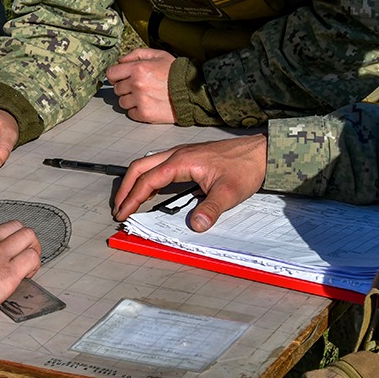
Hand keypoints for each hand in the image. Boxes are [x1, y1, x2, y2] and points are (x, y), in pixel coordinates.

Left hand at [106, 48, 176, 123]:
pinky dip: (137, 111)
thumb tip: (120, 61)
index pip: (111, 73)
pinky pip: (131, 114)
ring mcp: (140, 100)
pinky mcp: (145, 114)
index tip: (122, 78)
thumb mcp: (158, 55)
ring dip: (131, 100)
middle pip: (117, 89)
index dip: (116, 75)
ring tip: (146, 96)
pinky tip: (149, 104)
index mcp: (138, 68)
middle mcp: (137, 84)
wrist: (193, 92)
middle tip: (140, 87)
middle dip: (126, 88)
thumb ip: (137, 54)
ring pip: (122, 102)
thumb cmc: (176, 73)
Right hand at [112, 134, 268, 231]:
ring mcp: (181, 153)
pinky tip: (150, 191)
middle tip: (118, 208)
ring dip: (134, 181)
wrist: (261, 151)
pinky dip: (147, 178)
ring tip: (128, 201)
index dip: (133, 198)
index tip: (123, 213)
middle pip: (139, 167)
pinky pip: (158, 164)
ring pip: (147, 164)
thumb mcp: (229, 192)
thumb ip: (210, 209)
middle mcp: (177, 154)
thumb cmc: (245, 168)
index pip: (148, 180)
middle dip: (125, 188)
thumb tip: (195, 226)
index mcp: (182, 161)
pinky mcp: (188, 156)